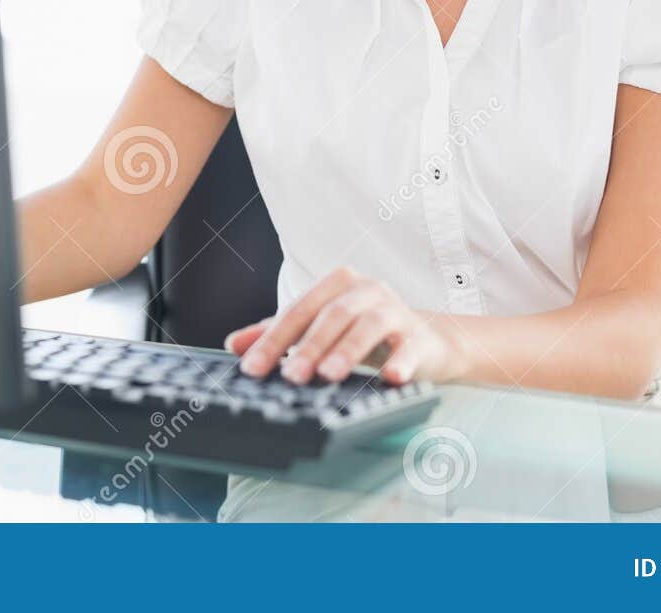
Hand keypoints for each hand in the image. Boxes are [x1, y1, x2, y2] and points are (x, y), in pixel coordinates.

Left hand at [224, 266, 469, 385]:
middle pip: (332, 316)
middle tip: (292, 376)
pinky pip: (408, 347)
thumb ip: (278, 333)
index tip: (252, 369)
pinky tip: (391, 378)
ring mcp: (394, 310)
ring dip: (347, 351)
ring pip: (367, 327)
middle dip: (309, 346)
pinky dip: (400, 361)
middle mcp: (366, 290)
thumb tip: (234, 344)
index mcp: (336, 284)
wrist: (426, 340)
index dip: (273, 339)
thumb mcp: (320, 328)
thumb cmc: (363, 332)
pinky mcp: (419, 335)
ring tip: (329, 375)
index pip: (298, 310)